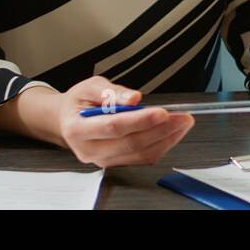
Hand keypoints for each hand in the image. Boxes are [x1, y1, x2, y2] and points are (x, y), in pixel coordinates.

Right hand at [53, 77, 193, 167]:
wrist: (67, 120)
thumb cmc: (79, 102)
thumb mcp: (90, 87)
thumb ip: (111, 92)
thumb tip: (134, 98)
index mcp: (77, 129)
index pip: (114, 127)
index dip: (140, 120)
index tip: (162, 112)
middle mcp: (89, 150)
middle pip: (131, 143)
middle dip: (161, 129)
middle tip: (182, 117)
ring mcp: (102, 160)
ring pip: (140, 153)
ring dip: (166, 139)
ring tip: (182, 123)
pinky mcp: (115, 163)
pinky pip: (142, 158)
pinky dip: (161, 145)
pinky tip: (172, 132)